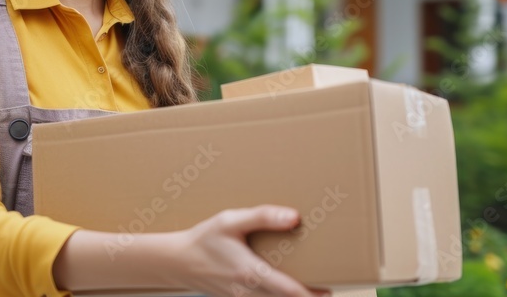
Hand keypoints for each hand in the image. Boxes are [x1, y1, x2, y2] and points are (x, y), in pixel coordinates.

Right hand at [166, 205, 331, 296]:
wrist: (177, 261)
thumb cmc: (205, 239)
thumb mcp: (231, 221)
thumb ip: (263, 217)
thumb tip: (294, 217)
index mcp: (250, 273)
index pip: (288, 291)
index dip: (310, 295)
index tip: (328, 291)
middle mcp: (247, 292)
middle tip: (327, 289)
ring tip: (310, 289)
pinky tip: (281, 288)